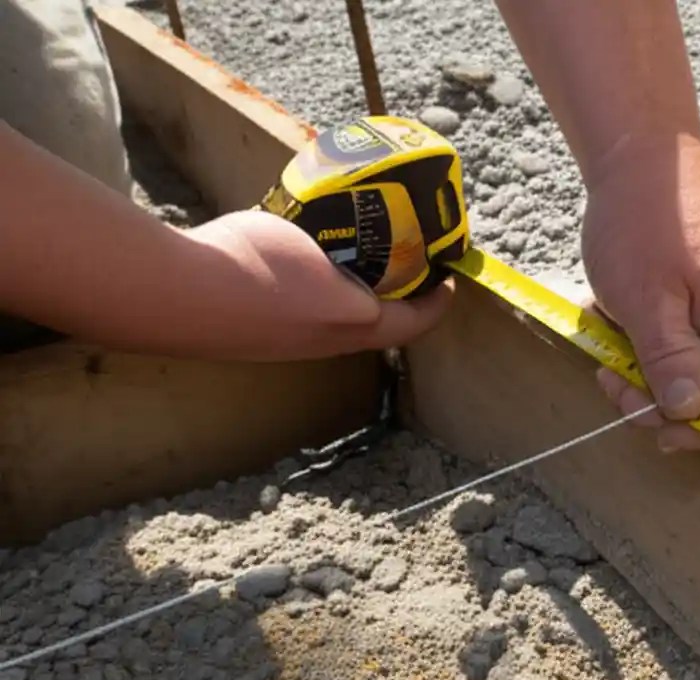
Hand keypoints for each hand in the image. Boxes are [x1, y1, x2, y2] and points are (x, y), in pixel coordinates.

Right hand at [179, 210, 453, 360]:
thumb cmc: (253, 272)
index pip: (414, 323)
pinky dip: (309, 283)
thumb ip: (349, 257)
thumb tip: (362, 241)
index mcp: (352, 325)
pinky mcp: (254, 331)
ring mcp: (286, 341)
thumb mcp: (322, 254)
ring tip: (348, 246)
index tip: (448, 277)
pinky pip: (296, 308)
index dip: (437, 301)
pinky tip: (292, 251)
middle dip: (395, 291)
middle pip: (377, 321)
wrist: (176, 293)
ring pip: (335, 314)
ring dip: (351, 288)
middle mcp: (323, 342)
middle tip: (400, 255)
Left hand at [578, 135, 699, 451]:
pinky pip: (684, 340)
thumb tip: (689, 414)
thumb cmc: (646, 219)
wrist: (643, 155)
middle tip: (609, 373)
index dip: (696, 425)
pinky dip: (647, 338)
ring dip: (643, 363)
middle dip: (658, 390)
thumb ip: (670, 363)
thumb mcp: (647, 302)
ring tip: (607, 330)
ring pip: (694, 368)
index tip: (648, 425)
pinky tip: (618, 315)